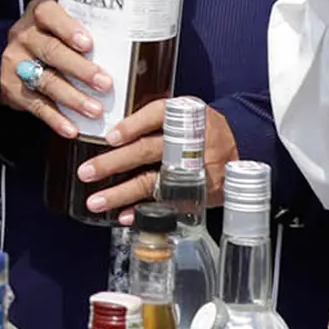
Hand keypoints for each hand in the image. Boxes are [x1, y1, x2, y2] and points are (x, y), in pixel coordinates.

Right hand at [0, 0, 110, 137]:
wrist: (8, 60)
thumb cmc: (52, 40)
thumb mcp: (60, 27)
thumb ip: (86, 34)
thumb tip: (140, 54)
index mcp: (38, 14)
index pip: (48, 14)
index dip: (67, 28)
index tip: (88, 44)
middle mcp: (23, 36)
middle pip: (51, 50)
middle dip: (80, 69)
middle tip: (105, 84)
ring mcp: (14, 63)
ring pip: (45, 80)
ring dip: (72, 97)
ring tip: (95, 110)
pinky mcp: (10, 89)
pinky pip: (35, 105)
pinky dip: (55, 118)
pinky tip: (72, 129)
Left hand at [77, 99, 240, 218]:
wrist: (241, 146)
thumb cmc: (199, 128)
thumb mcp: (183, 112)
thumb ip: (151, 119)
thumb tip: (108, 134)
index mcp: (186, 115)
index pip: (157, 115)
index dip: (133, 126)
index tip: (110, 137)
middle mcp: (190, 141)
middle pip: (148, 150)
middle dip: (114, 163)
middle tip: (86, 172)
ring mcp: (195, 169)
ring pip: (153, 181)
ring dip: (122, 193)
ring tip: (96, 201)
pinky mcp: (199, 192)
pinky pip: (168, 203)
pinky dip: (145, 211)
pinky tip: (125, 216)